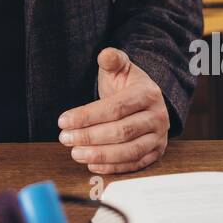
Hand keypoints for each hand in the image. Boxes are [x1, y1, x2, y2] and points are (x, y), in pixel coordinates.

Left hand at [56, 48, 169, 174]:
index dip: (88, 116)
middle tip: (65, 138)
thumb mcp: (120, 67)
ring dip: (100, 155)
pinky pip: (135, 164)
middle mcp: (157, 117)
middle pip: (122, 131)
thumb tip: (105, 54)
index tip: (64, 121)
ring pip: (130, 151)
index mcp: (147, 94)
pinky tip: (92, 165)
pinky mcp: (156, 153)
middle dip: (90, 137)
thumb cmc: (128, 84)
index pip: (115, 108)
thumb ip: (112, 60)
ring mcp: (158, 137)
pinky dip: (113, 167)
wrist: (147, 99)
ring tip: (75, 153)